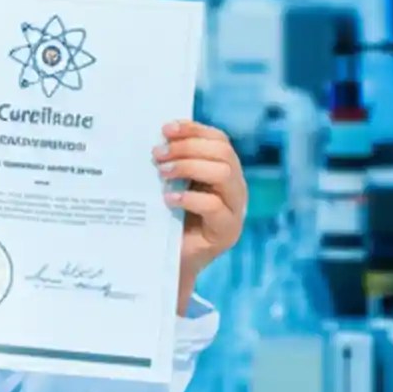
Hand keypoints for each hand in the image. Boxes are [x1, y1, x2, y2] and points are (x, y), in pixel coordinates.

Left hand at [153, 120, 246, 313]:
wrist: (171, 262)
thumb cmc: (169, 219)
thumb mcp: (173, 185)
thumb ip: (173, 163)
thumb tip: (157, 137)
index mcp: (224, 170)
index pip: (218, 140)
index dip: (194, 130)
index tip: (166, 129)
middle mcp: (235, 187)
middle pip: (222, 153)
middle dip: (187, 147)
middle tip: (157, 154)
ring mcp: (235, 209)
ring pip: (224, 174)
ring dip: (189, 167)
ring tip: (162, 173)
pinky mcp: (227, 231)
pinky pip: (214, 206)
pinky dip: (190, 198)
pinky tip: (169, 200)